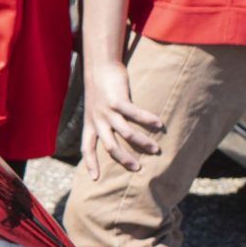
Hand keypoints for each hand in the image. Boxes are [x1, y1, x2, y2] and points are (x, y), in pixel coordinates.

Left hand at [80, 57, 163, 177]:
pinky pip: (134, 113)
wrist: (98, 67)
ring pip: (125, 132)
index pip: (87, 149)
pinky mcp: (117, 100)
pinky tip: (158, 124)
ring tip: (155, 149)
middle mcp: (97, 120)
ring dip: (141, 142)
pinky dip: (146, 119)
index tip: (95, 179)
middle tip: (137, 168)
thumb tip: (113, 137)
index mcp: (90, 125)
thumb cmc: (100, 90)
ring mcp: (106, 111)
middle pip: (109, 146)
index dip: (90, 163)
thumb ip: (102, 124)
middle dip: (123, 159)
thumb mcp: (95, 110)